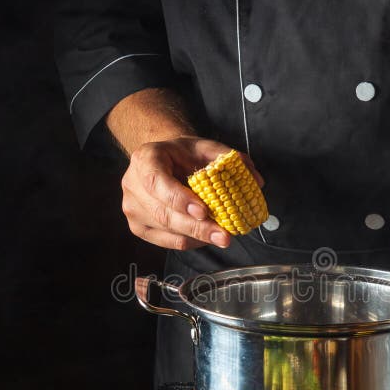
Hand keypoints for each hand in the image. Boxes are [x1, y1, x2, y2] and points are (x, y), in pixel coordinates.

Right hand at [121, 137, 262, 249]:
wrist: (163, 161)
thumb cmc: (183, 155)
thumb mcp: (205, 148)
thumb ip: (229, 159)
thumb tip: (257, 180)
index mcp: (145, 159)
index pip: (157, 182)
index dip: (179, 199)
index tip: (204, 211)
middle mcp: (132, 184)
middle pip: (164, 213)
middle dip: (197, 228)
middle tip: (224, 236)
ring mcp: (132, 208)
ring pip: (167, 231)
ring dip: (197, 237)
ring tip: (221, 236)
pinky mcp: (138, 227)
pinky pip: (167, 242)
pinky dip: (190, 241)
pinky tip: (206, 237)